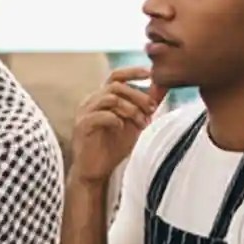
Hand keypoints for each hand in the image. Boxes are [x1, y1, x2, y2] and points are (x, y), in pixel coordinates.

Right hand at [70, 66, 166, 183]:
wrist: (96, 170)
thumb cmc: (113, 147)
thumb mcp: (134, 124)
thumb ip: (144, 107)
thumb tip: (161, 90)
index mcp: (102, 98)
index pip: (116, 76)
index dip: (132, 72)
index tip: (150, 74)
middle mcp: (91, 101)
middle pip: (116, 86)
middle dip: (138, 96)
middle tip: (152, 109)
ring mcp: (85, 112)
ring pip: (110, 98)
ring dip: (131, 109)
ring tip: (141, 123)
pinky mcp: (82, 125)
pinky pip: (101, 115)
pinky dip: (116, 120)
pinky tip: (121, 128)